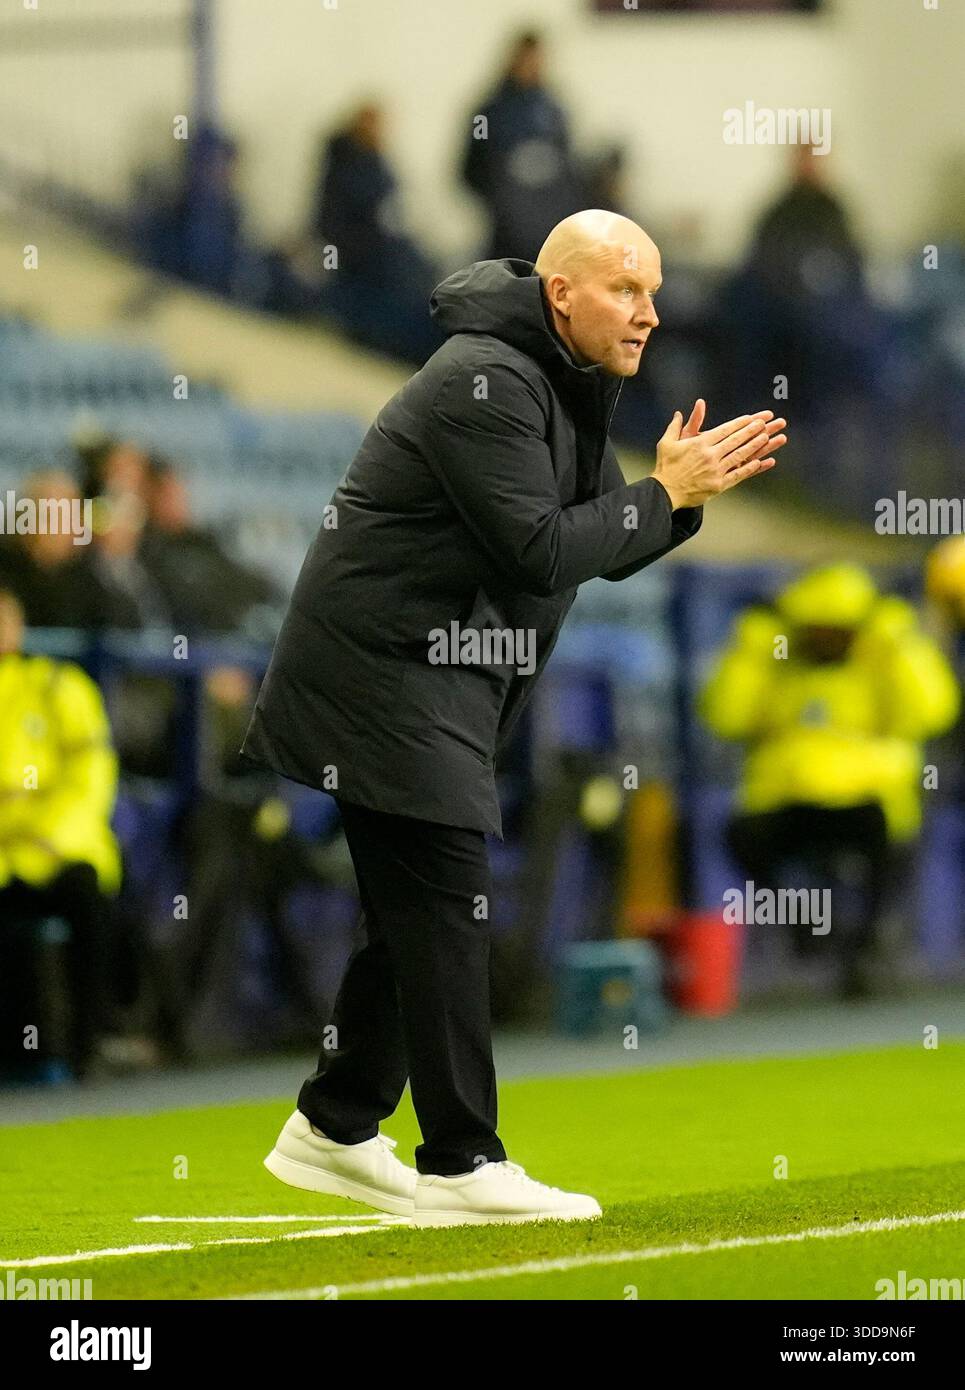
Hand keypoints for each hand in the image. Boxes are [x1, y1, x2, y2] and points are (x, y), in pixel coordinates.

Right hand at [653, 400, 786, 510]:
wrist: (664, 492)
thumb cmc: (665, 466)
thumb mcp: (667, 443)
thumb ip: (676, 426)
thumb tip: (679, 413)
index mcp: (700, 443)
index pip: (724, 430)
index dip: (740, 423)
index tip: (752, 418)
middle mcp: (710, 455)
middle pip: (735, 440)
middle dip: (752, 431)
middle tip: (766, 423)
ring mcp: (715, 471)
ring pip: (740, 456)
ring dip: (755, 446)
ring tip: (767, 438)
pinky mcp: (718, 485)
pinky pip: (737, 475)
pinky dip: (749, 468)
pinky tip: (761, 462)